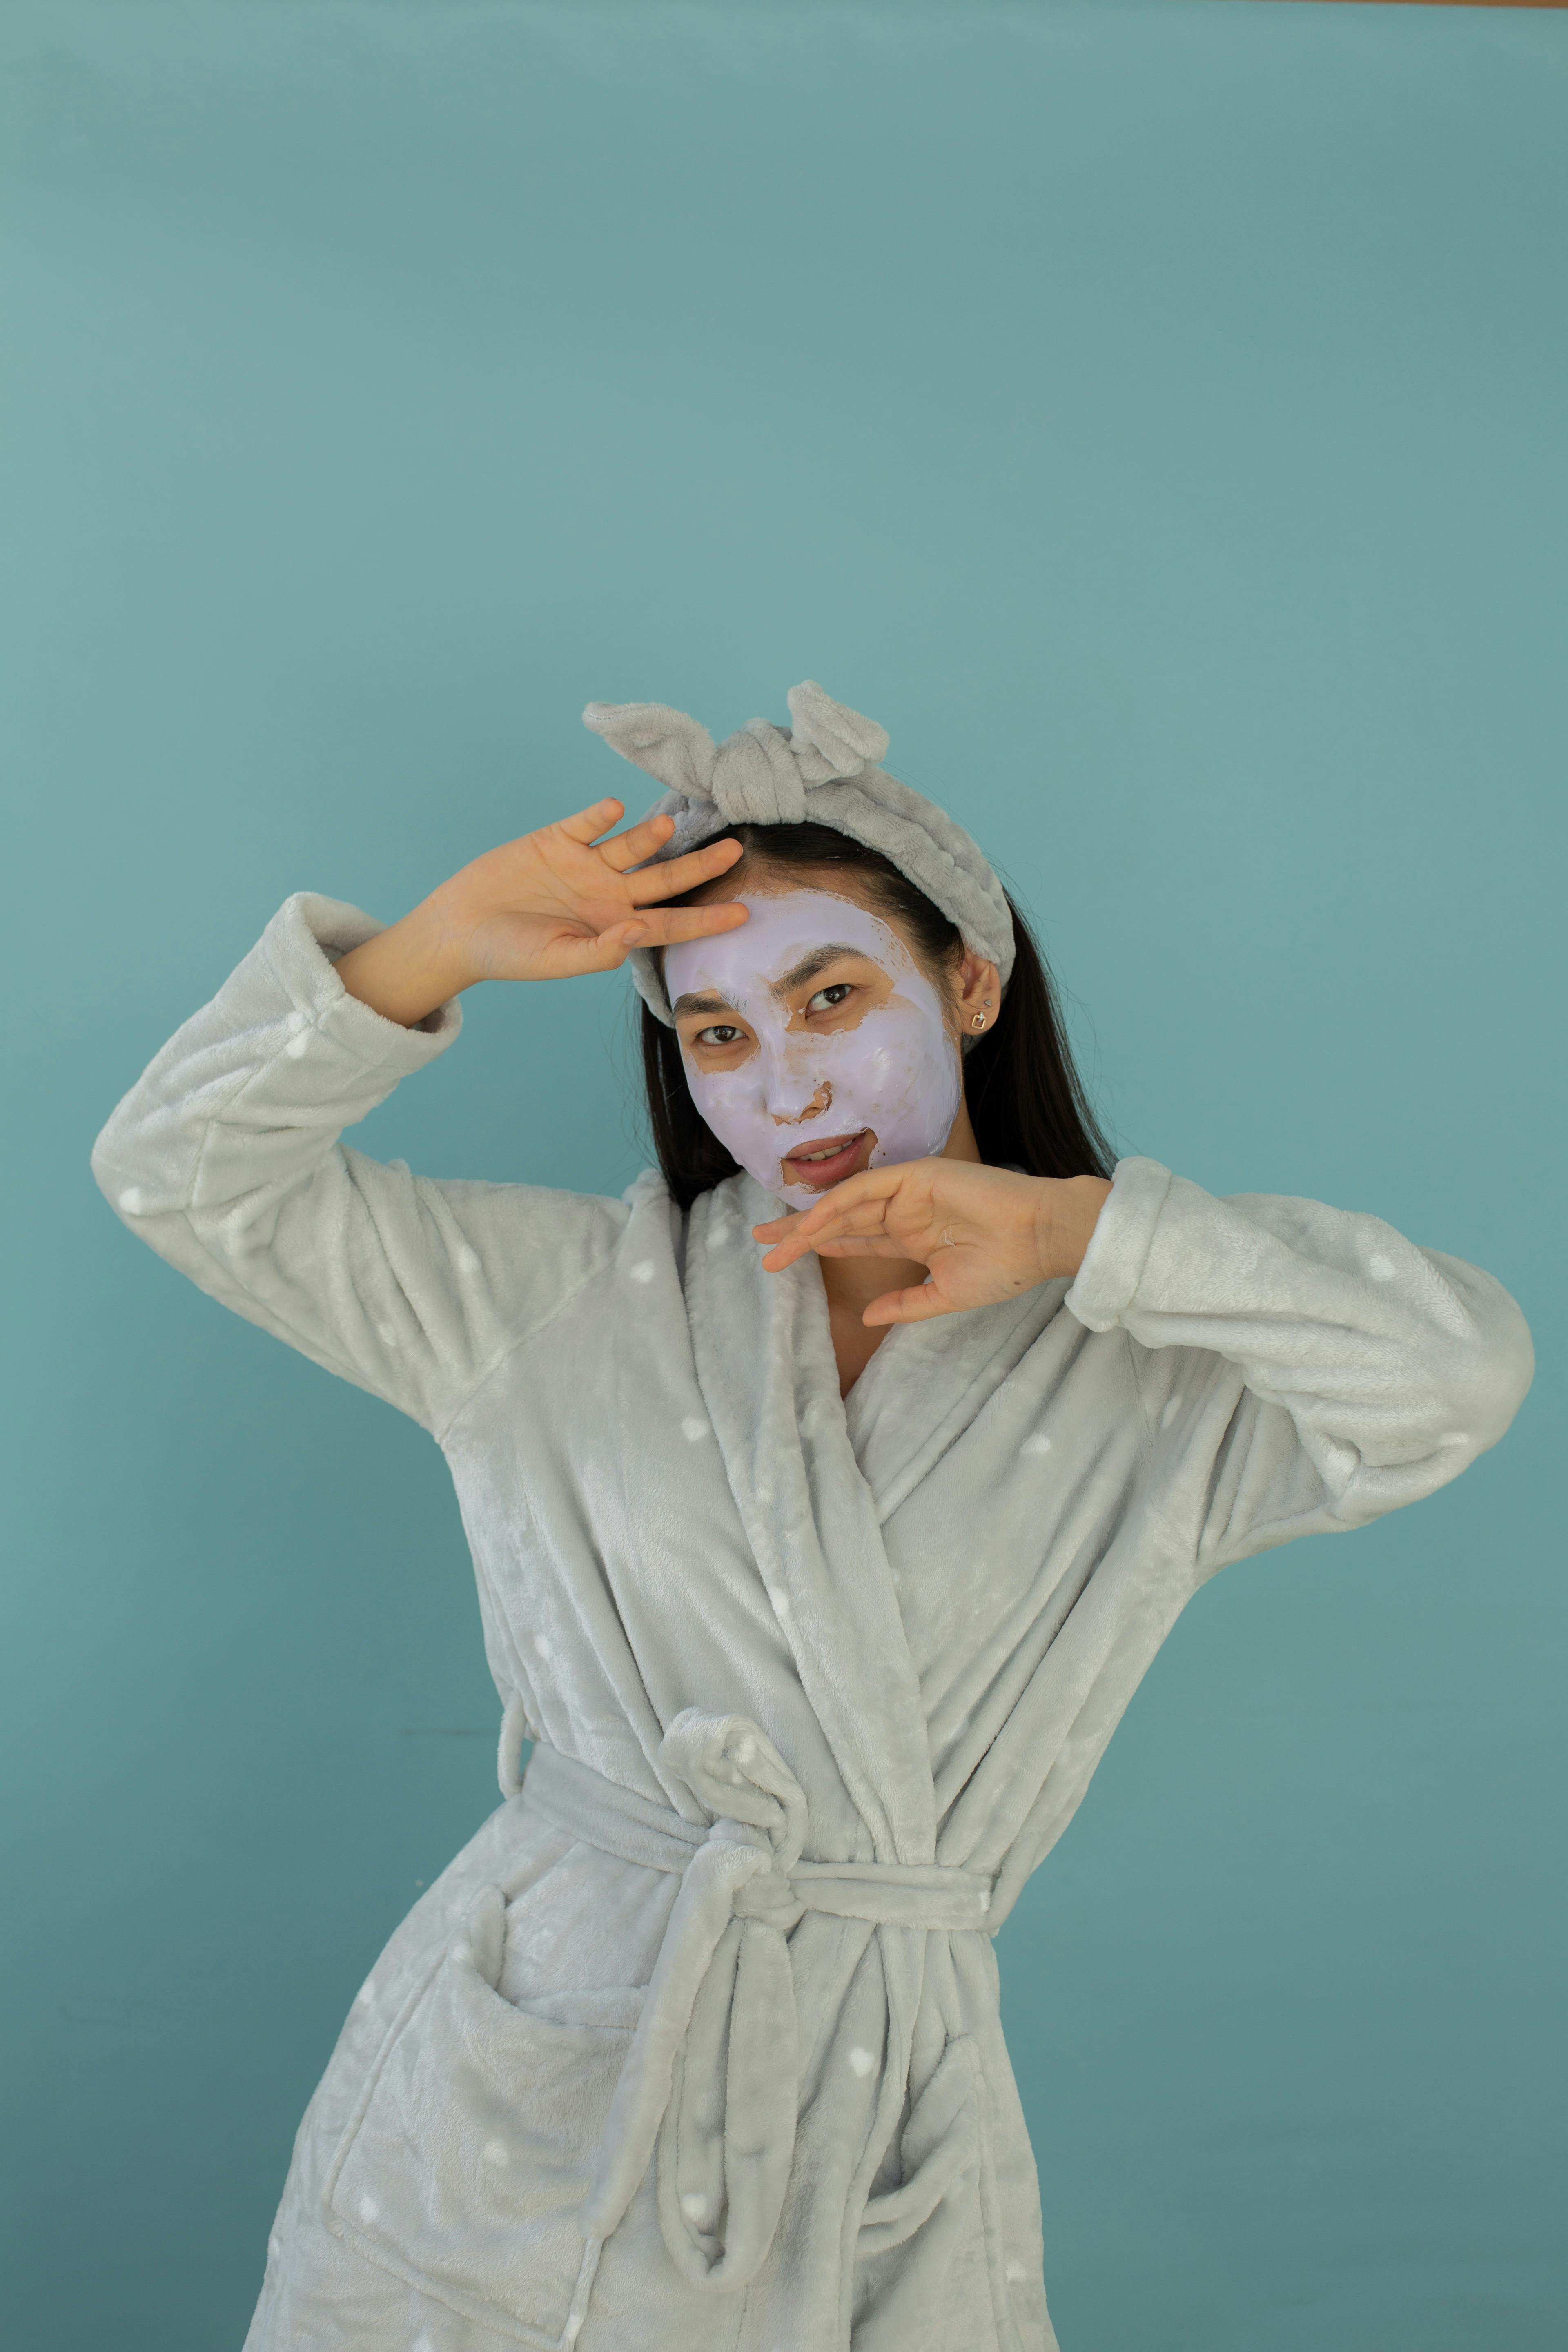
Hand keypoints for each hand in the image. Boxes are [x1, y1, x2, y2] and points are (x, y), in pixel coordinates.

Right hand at [337, 799, 746, 1024]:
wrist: (460, 929)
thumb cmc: (510, 954)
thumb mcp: (557, 961)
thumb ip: (602, 950)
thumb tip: (641, 928)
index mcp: (614, 926)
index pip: (670, 923)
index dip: (706, 919)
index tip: (744, 913)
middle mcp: (608, 893)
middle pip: (665, 877)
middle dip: (700, 866)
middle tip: (736, 851)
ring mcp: (585, 864)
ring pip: (631, 845)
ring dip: (651, 834)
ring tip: (670, 824)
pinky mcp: (556, 839)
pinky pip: (585, 824)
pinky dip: (599, 815)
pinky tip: (614, 809)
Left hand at [752, 1162, 1111, 1326]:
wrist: (1040, 1240)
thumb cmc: (1003, 1267)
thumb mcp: (945, 1295)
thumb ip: (905, 1305)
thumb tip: (866, 1315)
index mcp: (911, 1236)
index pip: (853, 1239)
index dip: (818, 1247)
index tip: (781, 1260)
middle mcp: (904, 1210)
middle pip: (839, 1218)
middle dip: (798, 1231)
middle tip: (758, 1241)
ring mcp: (908, 1191)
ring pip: (845, 1203)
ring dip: (808, 1222)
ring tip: (772, 1241)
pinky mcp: (916, 1175)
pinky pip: (865, 1189)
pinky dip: (836, 1206)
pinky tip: (811, 1226)